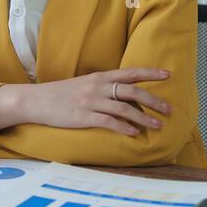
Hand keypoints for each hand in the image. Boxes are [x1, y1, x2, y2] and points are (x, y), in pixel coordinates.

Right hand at [28, 68, 172, 135]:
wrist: (36, 100)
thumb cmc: (61, 93)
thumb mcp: (84, 83)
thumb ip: (103, 86)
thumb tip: (124, 93)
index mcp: (99, 77)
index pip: (130, 73)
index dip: (150, 73)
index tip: (167, 74)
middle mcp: (98, 87)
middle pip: (132, 91)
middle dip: (154, 100)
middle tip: (169, 109)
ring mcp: (90, 102)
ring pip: (124, 109)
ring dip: (144, 118)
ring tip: (158, 126)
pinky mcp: (83, 117)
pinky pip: (108, 122)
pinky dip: (123, 127)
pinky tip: (134, 133)